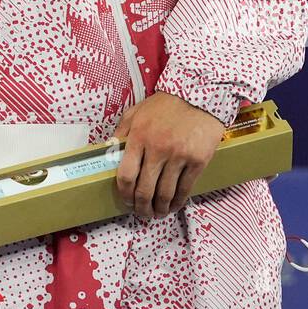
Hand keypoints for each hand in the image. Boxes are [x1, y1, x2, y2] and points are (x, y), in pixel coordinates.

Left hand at [112, 92, 225, 219]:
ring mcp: (179, 156)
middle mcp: (158, 148)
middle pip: (145, 189)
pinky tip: (173, 206)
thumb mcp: (136, 112)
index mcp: (139, 136)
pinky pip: (185, 188)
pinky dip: (178, 202)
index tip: (126, 200)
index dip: (124, 193)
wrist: (198, 95)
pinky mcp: (198, 160)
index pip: (126, 174)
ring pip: (165, 193)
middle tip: (142, 212)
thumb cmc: (165, 105)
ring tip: (157, 213)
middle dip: (141, 207)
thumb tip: (109, 154)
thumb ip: (121, 133)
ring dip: (160, 209)